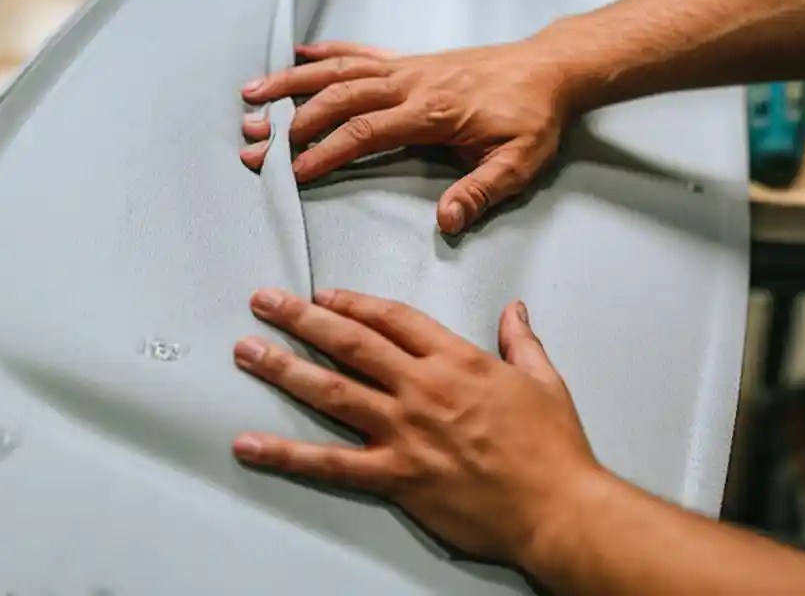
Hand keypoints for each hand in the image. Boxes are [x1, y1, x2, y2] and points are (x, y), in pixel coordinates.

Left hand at [230, 288, 604, 562]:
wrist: (557, 508)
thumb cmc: (554, 449)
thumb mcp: (544, 381)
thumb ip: (521, 341)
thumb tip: (515, 311)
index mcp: (457, 361)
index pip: (393, 319)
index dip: (353, 303)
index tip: (325, 295)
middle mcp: (423, 388)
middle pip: (351, 342)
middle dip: (302, 318)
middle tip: (265, 302)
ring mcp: (405, 431)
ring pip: (332, 391)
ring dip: (284, 368)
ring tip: (247, 351)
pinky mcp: (396, 476)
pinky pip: (330, 463)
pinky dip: (287, 454)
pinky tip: (251, 444)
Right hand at [240, 39, 574, 233]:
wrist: (551, 69)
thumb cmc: (534, 118)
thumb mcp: (520, 162)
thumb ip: (481, 191)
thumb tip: (447, 220)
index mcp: (432, 112)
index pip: (366, 131)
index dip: (326, 151)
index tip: (292, 172)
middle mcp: (411, 83)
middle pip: (339, 97)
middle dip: (291, 121)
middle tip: (252, 143)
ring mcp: (408, 67)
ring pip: (340, 70)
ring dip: (293, 83)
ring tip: (251, 95)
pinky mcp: (411, 60)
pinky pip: (361, 52)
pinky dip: (327, 53)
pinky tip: (298, 56)